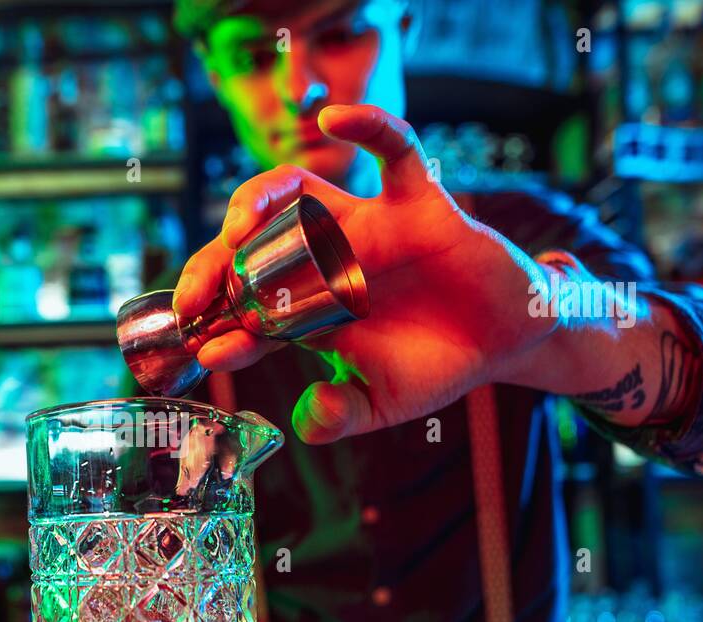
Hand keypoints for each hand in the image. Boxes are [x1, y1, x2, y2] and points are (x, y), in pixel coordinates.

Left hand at [172, 104, 555, 442]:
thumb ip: (338, 415)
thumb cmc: (434, 364)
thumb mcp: (378, 403)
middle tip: (199, 296)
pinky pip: (395, 151)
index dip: (222, 325)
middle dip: (217, 262)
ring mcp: (366, 228)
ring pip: (299, 190)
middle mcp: (325, 257)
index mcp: (307, 303)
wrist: (503, 343)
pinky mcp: (418, 205)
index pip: (247, 306)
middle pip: (254, 240)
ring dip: (258, 201)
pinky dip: (367, 127)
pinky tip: (335, 118)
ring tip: (238, 227)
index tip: (205, 348)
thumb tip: (306, 422)